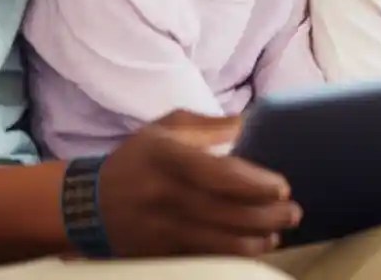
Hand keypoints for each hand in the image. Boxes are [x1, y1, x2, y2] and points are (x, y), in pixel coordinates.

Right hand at [97, 110, 301, 257]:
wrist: (86, 204)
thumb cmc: (136, 160)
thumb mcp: (164, 130)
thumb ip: (207, 126)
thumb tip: (248, 123)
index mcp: (167, 158)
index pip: (218, 175)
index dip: (254, 184)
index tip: (281, 186)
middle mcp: (164, 195)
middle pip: (226, 212)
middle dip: (267, 216)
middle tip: (293, 211)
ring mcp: (161, 230)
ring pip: (219, 243)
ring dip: (256, 241)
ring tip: (278, 233)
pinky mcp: (160, 254)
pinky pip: (204, 258)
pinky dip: (233, 256)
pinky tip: (253, 248)